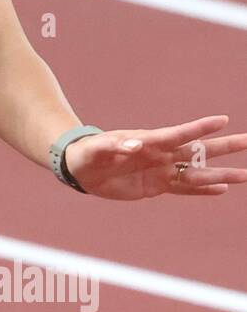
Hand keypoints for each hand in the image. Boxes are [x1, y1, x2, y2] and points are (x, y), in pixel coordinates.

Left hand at [64, 115, 246, 200]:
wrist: (82, 168)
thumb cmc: (89, 152)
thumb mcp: (98, 148)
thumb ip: (115, 146)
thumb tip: (134, 145)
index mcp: (149, 141)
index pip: (179, 134)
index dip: (200, 129)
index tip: (223, 120)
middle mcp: (161, 155)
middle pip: (198, 151)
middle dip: (224, 147)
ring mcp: (161, 171)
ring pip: (197, 173)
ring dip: (220, 174)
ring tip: (246, 175)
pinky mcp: (156, 186)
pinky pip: (183, 189)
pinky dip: (202, 190)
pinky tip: (221, 189)